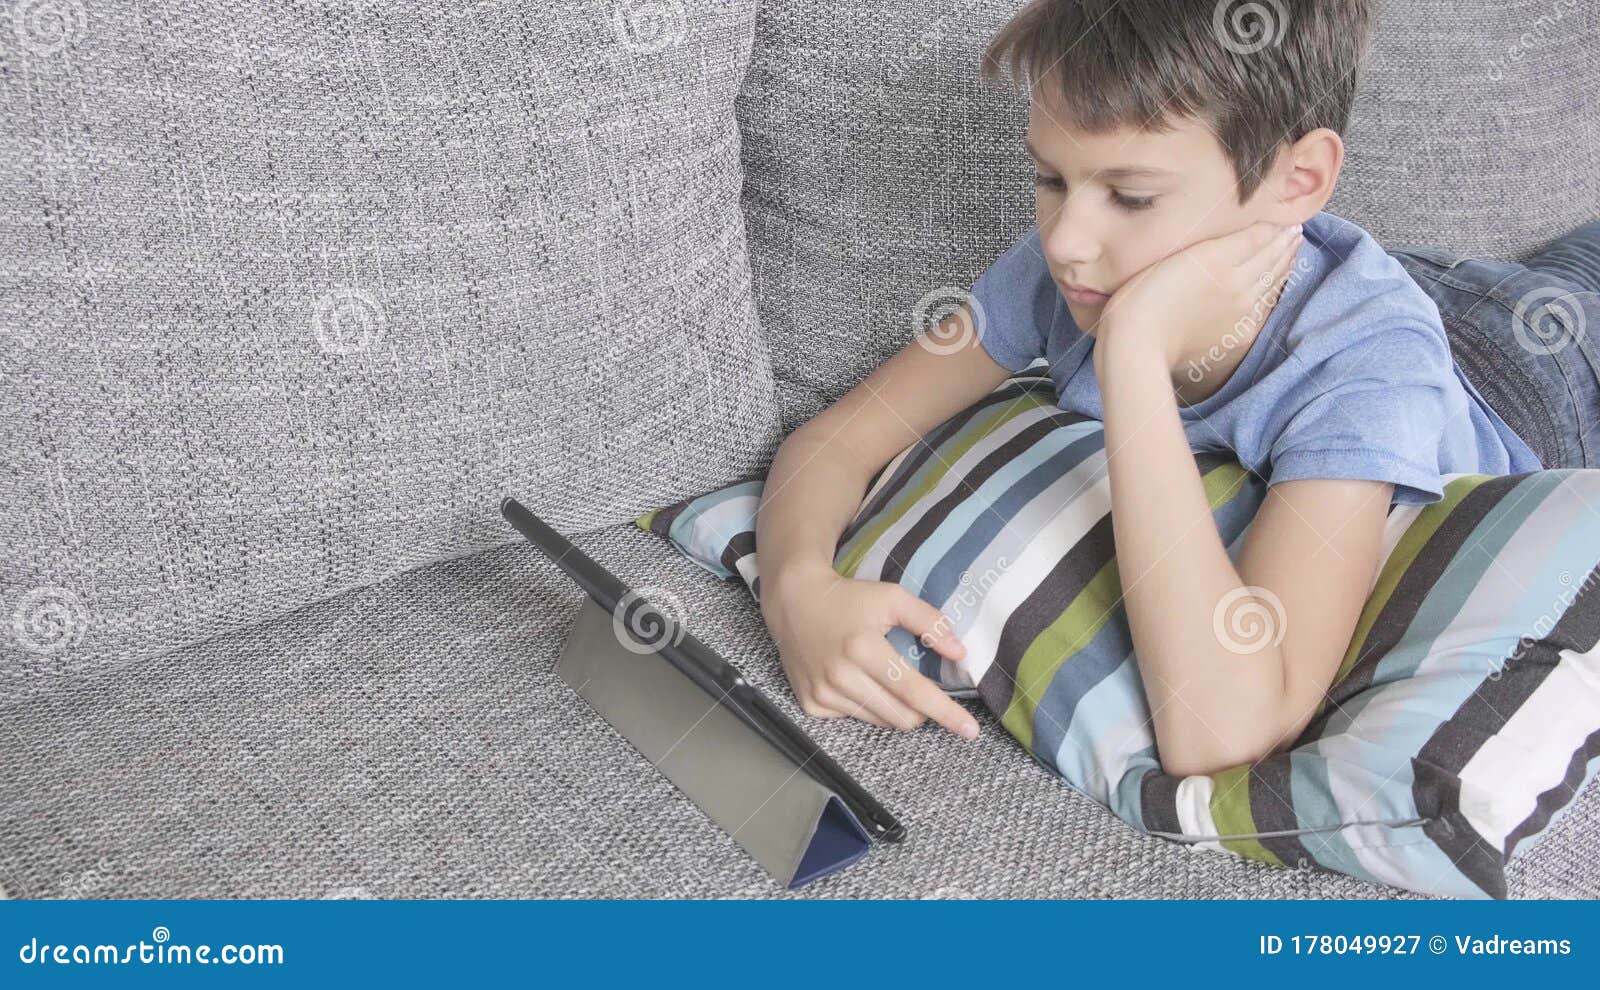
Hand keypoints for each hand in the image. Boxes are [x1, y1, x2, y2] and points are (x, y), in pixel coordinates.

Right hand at [759, 560, 979, 738]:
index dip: (945, 712)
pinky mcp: (811, 704)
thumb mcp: (892, 598)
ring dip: (894, 709)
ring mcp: (823, 693)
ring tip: (886, 680)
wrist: (794, 602)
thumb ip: (929, 622)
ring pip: (879, 721)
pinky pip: (854, 718)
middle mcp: (840, 675)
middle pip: (900, 716)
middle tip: (923, 694)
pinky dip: (866, 705)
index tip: (970, 730)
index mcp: (863, 647)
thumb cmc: (848, 598)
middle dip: (922, 712)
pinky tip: (856, 680)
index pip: (914, 690)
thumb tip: (960, 652)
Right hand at [1096, 220, 1304, 370]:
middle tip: (1295, 233)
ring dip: (1284, 267)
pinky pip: (1264, 310)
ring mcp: (1239, 314)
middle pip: (1269, 261)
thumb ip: (1226, 242)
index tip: (1285, 219)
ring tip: (1292, 252)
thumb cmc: (1146, 295)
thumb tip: (1263, 230)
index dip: (1273, 229)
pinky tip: (1274, 289)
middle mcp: (1239, 287)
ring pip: (1271, 285)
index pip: (1258, 240)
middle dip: (1284, 245)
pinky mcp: (1235, 336)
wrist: (1138, 343)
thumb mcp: (1184, 257)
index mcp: (1223, 262)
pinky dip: (1275, 294)